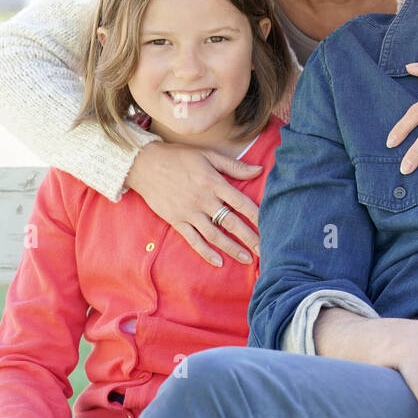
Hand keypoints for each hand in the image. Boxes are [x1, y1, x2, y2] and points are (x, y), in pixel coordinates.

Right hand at [125, 141, 261, 266]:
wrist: (144, 164)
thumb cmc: (179, 157)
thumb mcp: (208, 155)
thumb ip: (234, 166)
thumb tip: (259, 170)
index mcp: (214, 182)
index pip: (241, 202)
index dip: (258, 216)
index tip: (273, 226)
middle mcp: (203, 200)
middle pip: (232, 223)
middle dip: (251, 239)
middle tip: (267, 252)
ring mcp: (189, 212)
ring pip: (215, 235)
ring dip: (233, 249)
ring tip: (248, 260)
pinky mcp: (176, 221)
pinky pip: (193, 240)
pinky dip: (206, 252)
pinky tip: (219, 262)